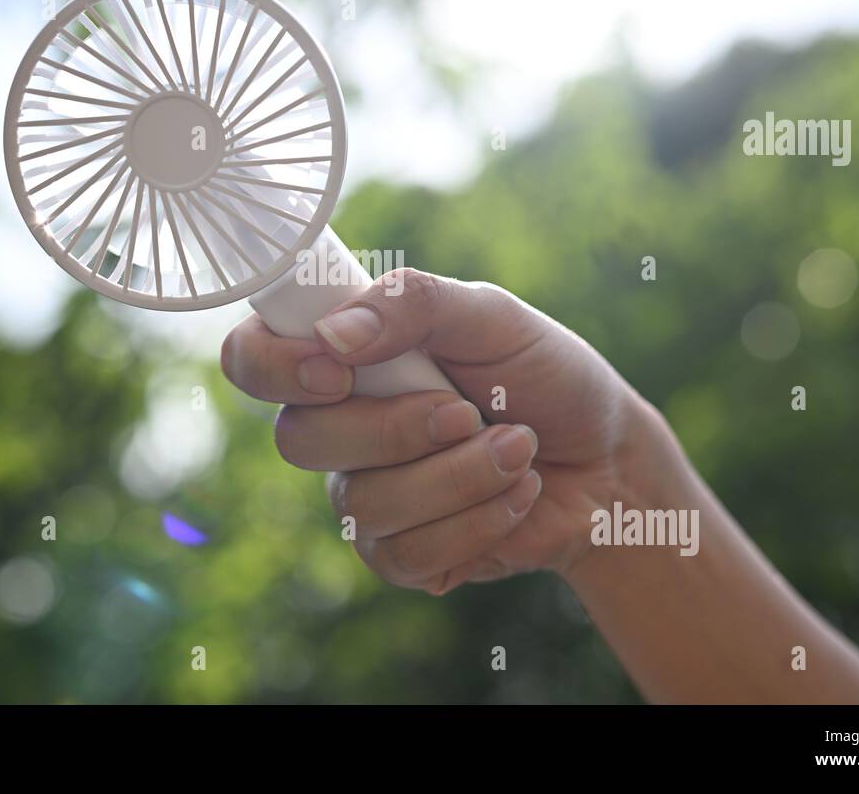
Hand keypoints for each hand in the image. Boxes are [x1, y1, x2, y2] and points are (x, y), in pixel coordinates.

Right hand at [220, 268, 649, 593]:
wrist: (607, 458)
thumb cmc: (544, 374)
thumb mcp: (492, 315)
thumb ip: (415, 304)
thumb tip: (335, 334)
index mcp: (344, 355)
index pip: (252, 356)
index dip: (276, 365)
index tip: (340, 369)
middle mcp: (339, 425)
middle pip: (298, 440)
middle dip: (396, 429)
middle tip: (468, 412)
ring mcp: (363, 493)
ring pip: (362, 503)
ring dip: (459, 476)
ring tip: (518, 450)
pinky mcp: (399, 554)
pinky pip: (404, 553)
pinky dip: (477, 520)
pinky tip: (515, 495)